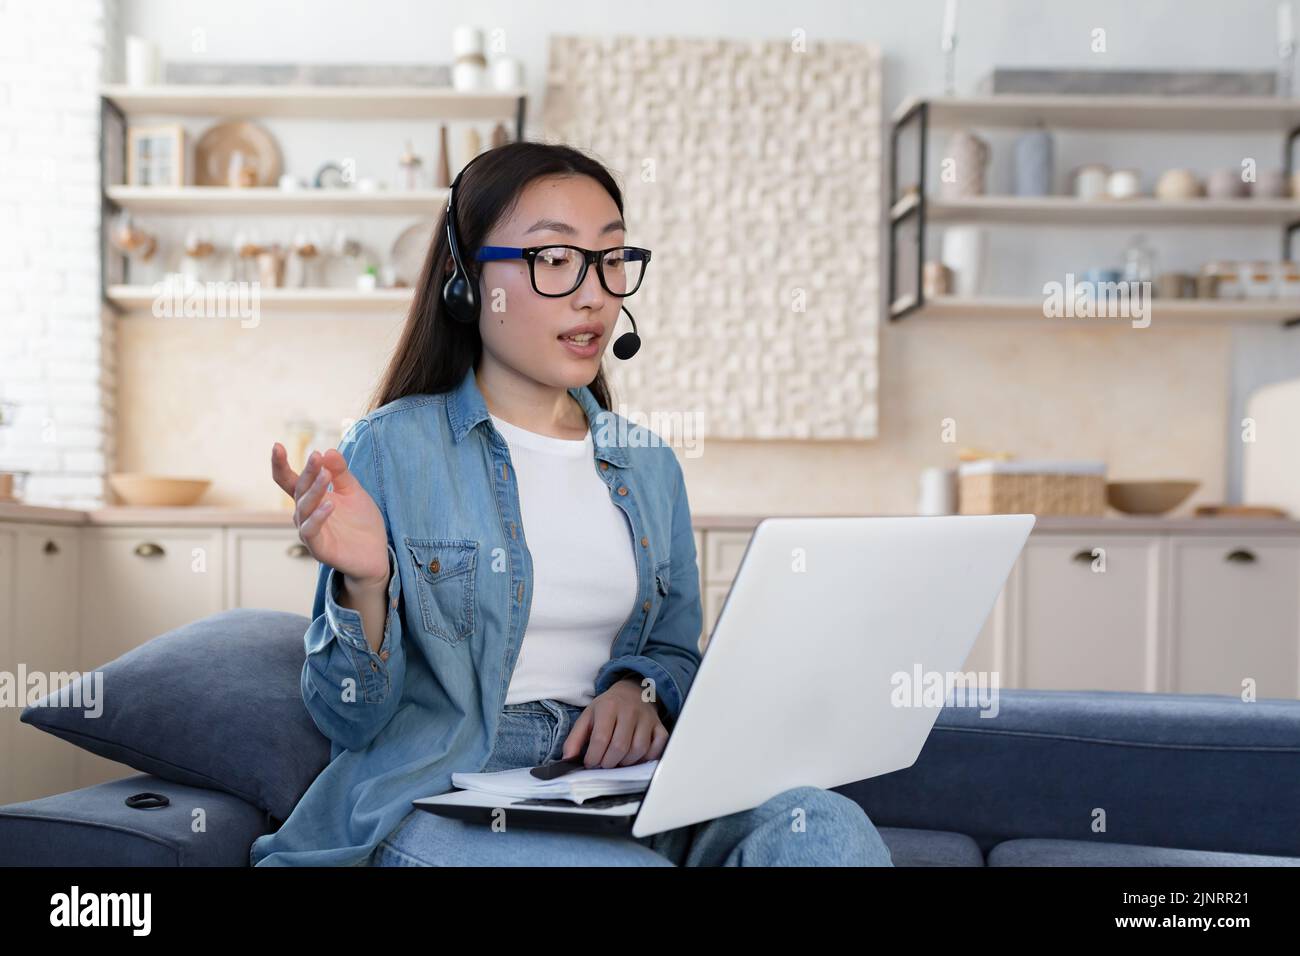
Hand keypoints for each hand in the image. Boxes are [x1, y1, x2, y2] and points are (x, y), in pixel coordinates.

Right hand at [270, 442, 388, 589]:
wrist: (375, 554)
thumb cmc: (361, 522)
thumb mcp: (353, 491)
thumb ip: (341, 473)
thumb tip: (328, 451)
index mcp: (310, 498)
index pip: (289, 479)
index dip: (280, 464)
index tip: (277, 445)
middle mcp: (304, 514)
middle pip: (299, 489)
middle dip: (307, 472)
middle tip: (316, 457)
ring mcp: (309, 531)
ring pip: (304, 508)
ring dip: (314, 490)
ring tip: (326, 475)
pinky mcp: (318, 548)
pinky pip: (311, 530)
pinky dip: (318, 517)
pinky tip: (329, 504)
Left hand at [562, 676, 668, 768]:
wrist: (632, 691)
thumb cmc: (608, 707)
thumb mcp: (587, 716)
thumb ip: (575, 738)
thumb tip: (567, 759)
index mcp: (608, 707)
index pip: (601, 738)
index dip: (593, 757)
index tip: (590, 763)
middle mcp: (630, 711)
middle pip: (620, 746)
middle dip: (609, 762)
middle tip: (603, 764)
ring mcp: (647, 718)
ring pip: (639, 749)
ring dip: (626, 762)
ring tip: (617, 761)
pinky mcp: (659, 726)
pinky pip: (657, 746)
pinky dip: (647, 757)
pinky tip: (636, 757)